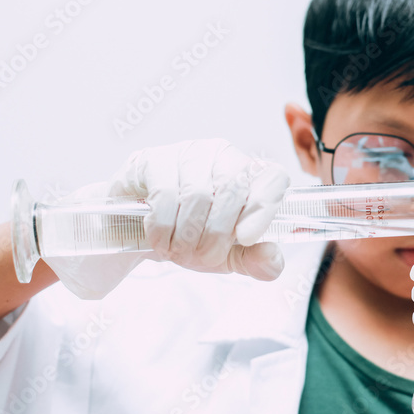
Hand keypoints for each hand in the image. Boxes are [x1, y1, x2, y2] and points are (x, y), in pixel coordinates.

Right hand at [44, 139, 288, 298]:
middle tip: (203, 258)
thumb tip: (271, 257)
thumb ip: (254, 260)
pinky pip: (164, 195)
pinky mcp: (153, 160)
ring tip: (180, 252)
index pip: (274, 178)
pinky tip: (161, 242)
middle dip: (218, 235)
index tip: (247, 238)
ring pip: (199, 194)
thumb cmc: (192, 236)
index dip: (264, 207)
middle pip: (234, 189)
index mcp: (251, 175)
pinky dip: (164, 229)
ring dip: (188, 235)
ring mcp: (187, 153)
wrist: (140, 231)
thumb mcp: (228, 255)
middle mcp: (223, 155)